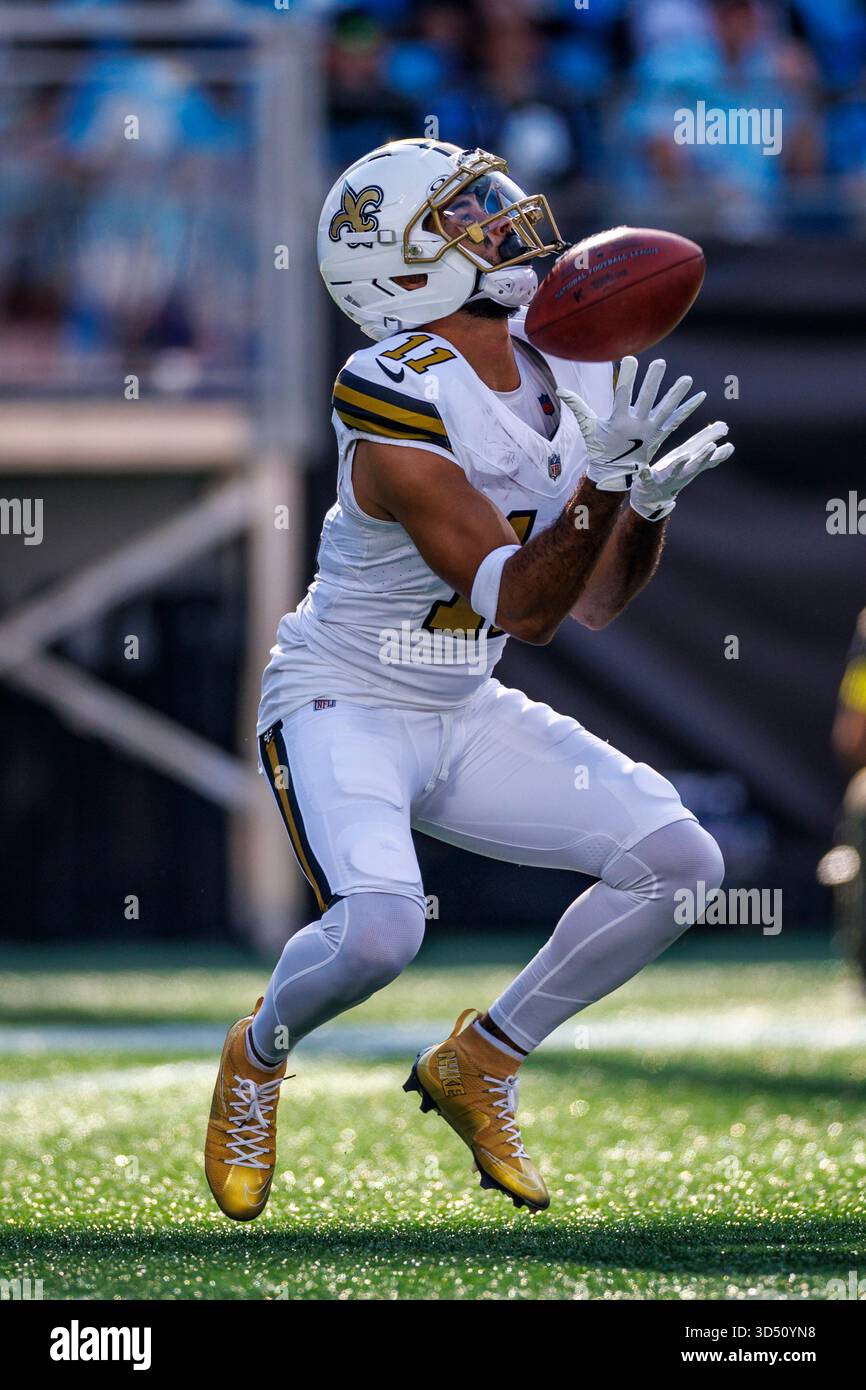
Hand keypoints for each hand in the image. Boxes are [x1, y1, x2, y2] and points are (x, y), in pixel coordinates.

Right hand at [557, 356, 705, 490]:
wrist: (615, 472)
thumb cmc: (599, 447)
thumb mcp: (587, 427)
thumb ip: (577, 406)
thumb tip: (561, 389)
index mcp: (618, 422)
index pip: (622, 395)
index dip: (626, 377)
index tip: (630, 359)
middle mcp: (637, 426)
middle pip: (647, 400)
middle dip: (653, 381)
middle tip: (660, 362)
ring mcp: (651, 431)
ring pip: (666, 410)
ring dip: (677, 395)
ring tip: (688, 379)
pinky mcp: (660, 435)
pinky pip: (676, 420)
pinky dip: (688, 409)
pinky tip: (700, 396)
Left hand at [629, 421, 732, 521]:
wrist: (651, 499)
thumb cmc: (671, 477)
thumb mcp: (691, 465)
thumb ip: (711, 457)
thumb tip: (731, 447)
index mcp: (688, 465)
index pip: (701, 452)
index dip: (713, 441)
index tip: (724, 428)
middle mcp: (679, 473)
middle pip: (693, 466)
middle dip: (702, 457)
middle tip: (712, 446)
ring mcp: (663, 479)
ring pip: (673, 472)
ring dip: (679, 465)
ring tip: (685, 455)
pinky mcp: (647, 484)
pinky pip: (646, 480)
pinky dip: (645, 475)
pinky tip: (643, 470)